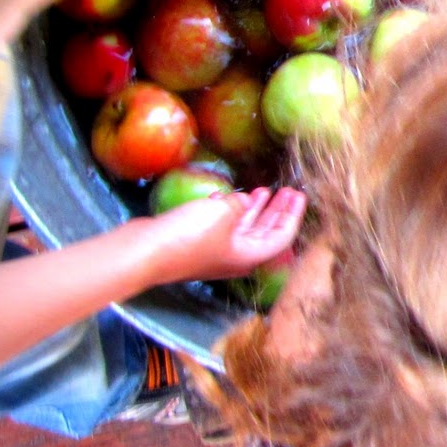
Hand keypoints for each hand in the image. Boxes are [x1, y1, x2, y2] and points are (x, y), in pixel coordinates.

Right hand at [141, 187, 307, 286]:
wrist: (147, 251)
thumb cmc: (190, 235)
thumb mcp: (224, 213)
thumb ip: (242, 206)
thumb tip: (247, 202)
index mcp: (249, 255)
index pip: (282, 236)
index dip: (293, 215)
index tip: (299, 195)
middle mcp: (236, 256)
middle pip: (265, 232)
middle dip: (278, 211)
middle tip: (288, 191)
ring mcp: (215, 250)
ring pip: (243, 228)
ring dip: (255, 209)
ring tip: (264, 190)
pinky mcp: (197, 243)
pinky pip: (222, 225)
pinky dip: (228, 210)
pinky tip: (228, 195)